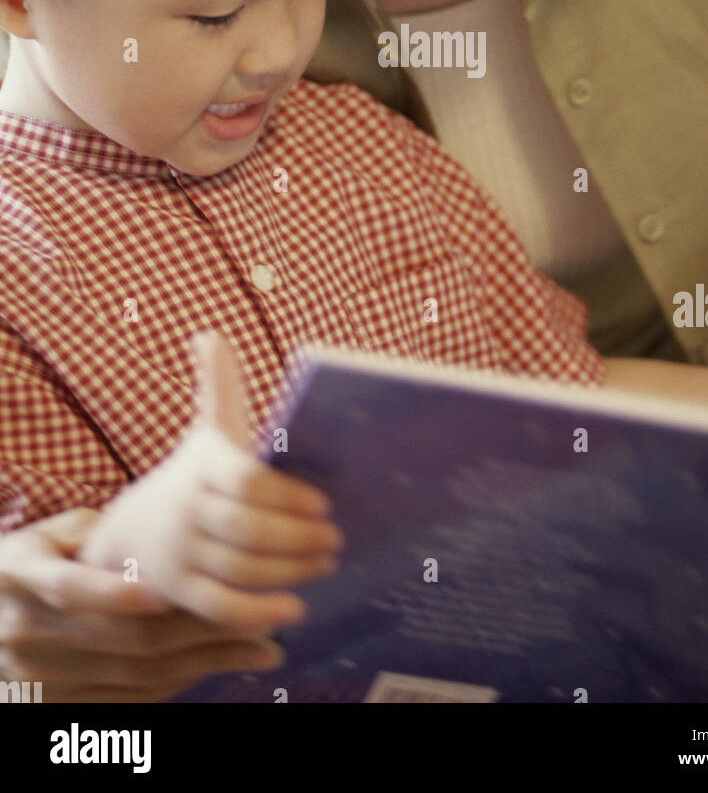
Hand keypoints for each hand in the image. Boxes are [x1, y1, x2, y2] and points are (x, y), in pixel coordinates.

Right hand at [0, 507, 282, 701]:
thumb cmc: (25, 566)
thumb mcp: (43, 537)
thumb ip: (91, 531)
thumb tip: (156, 522)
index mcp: (21, 576)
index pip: (69, 588)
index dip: (115, 593)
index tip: (168, 592)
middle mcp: (29, 633)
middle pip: (123, 639)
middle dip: (199, 629)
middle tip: (262, 616)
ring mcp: (44, 676)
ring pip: (136, 673)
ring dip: (205, 661)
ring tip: (264, 643)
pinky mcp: (62, 705)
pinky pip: (131, 699)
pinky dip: (181, 682)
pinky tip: (223, 664)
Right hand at [80, 332, 344, 628]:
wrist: (132, 528)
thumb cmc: (193, 474)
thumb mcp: (206, 430)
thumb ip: (218, 385)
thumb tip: (209, 334)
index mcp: (202, 466)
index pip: (247, 480)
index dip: (289, 496)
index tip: (325, 504)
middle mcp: (185, 510)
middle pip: (248, 530)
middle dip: (299, 538)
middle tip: (337, 539)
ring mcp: (178, 553)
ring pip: (241, 569)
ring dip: (291, 571)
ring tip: (327, 562)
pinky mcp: (178, 593)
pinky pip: (221, 608)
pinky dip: (260, 613)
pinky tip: (295, 609)